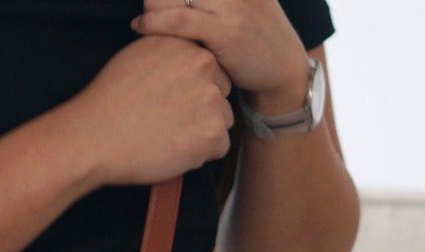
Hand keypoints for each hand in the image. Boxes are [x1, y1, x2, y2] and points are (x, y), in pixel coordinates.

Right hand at [64, 35, 234, 185]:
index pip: (209, 70)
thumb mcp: (138, 56)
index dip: (191, 90)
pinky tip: (174, 149)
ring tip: (169, 136)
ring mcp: (210, 99)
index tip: (172, 102)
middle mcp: (204, 66)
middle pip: (219, 94)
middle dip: (202, 110)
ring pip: (222, 120)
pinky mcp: (212, 132)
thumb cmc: (110, 101)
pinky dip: (201, 155)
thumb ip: (169, 54)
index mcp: (186, 45)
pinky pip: (220, 147)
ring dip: (203, 132)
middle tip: (169, 122)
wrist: (96, 135)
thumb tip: (182, 65)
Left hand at [131, 0, 310, 112]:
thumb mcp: (243, 3)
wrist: (285, 70)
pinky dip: (155, 20)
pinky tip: (140, 25)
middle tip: (142, 1)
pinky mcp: (225, 31)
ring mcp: (231, 6)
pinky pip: (180, 20)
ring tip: (139, 10)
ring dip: (152, 1)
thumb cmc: (256, 39)